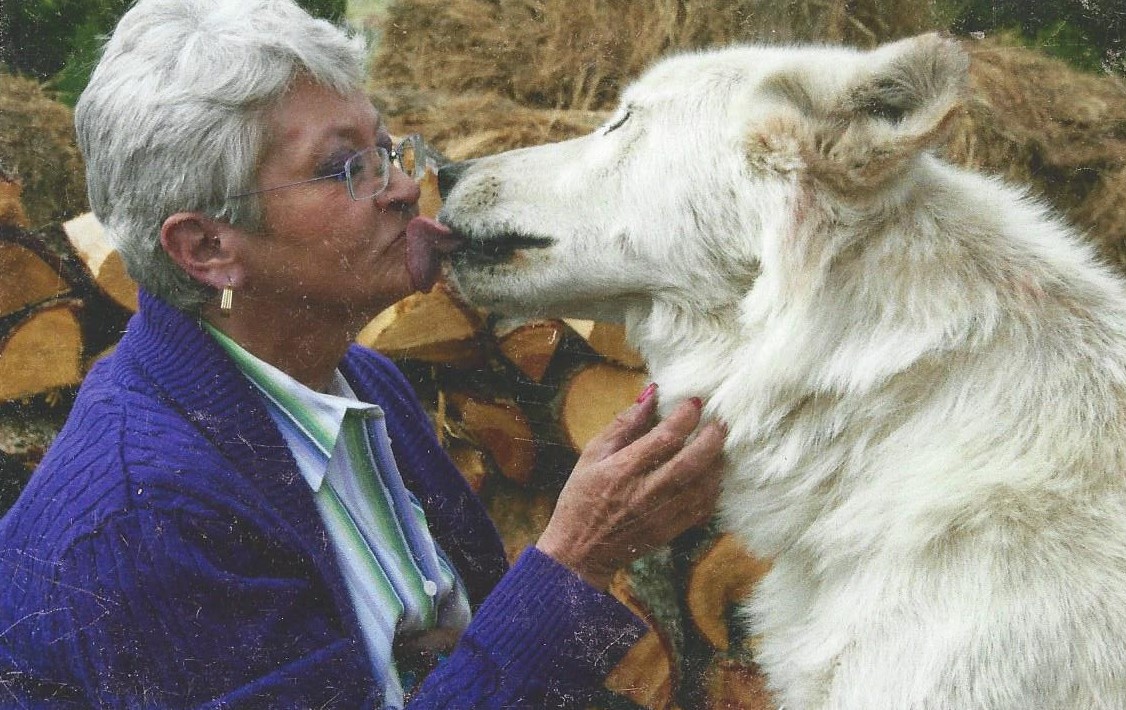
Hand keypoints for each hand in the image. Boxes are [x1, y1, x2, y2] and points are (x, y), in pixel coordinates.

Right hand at [536, 384, 725, 589]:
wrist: (580, 551)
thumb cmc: (581, 497)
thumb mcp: (592, 454)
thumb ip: (623, 424)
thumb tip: (651, 395)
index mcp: (622, 470)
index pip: (664, 438)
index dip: (685, 417)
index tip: (695, 402)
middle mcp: (644, 493)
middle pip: (691, 463)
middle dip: (712, 438)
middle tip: (720, 422)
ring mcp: (660, 516)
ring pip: (702, 487)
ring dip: (717, 463)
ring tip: (719, 445)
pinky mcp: (669, 532)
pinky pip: (702, 509)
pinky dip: (713, 489)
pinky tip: (712, 474)